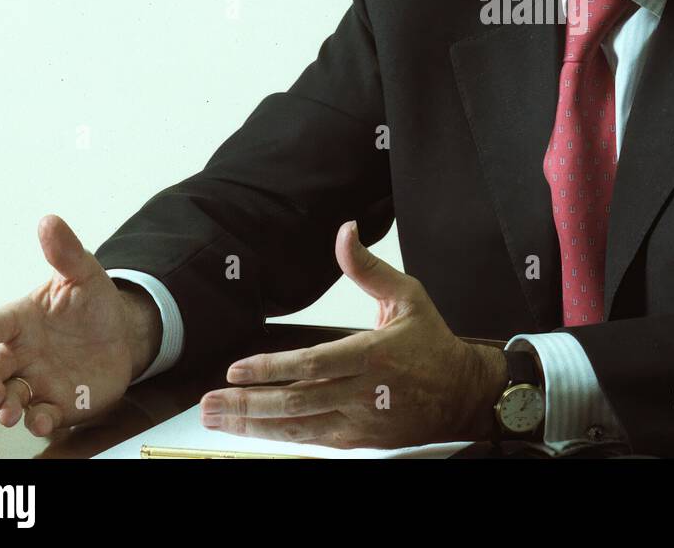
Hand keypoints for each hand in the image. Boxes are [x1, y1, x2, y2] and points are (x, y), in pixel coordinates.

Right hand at [0, 214, 158, 435]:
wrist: (124, 334)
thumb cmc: (93, 303)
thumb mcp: (84, 274)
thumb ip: (65, 252)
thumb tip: (49, 220)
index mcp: (19, 320)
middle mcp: (19, 354)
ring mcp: (35, 381)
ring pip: (7, 398)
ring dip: (4, 407)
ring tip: (10, 412)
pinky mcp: (55, 403)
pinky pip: (39, 417)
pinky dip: (38, 422)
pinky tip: (43, 422)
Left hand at [198, 220, 508, 448]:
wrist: (464, 394)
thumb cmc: (433, 343)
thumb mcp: (407, 296)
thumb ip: (368, 268)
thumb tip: (344, 232)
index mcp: (374, 355)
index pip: (313, 364)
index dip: (271, 368)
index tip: (235, 370)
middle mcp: (364, 393)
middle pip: (296, 401)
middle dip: (248, 404)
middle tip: (210, 402)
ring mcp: (360, 421)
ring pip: (298, 428)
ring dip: (253, 425)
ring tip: (217, 418)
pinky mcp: (360, 440)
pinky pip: (313, 441)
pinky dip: (279, 437)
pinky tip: (253, 431)